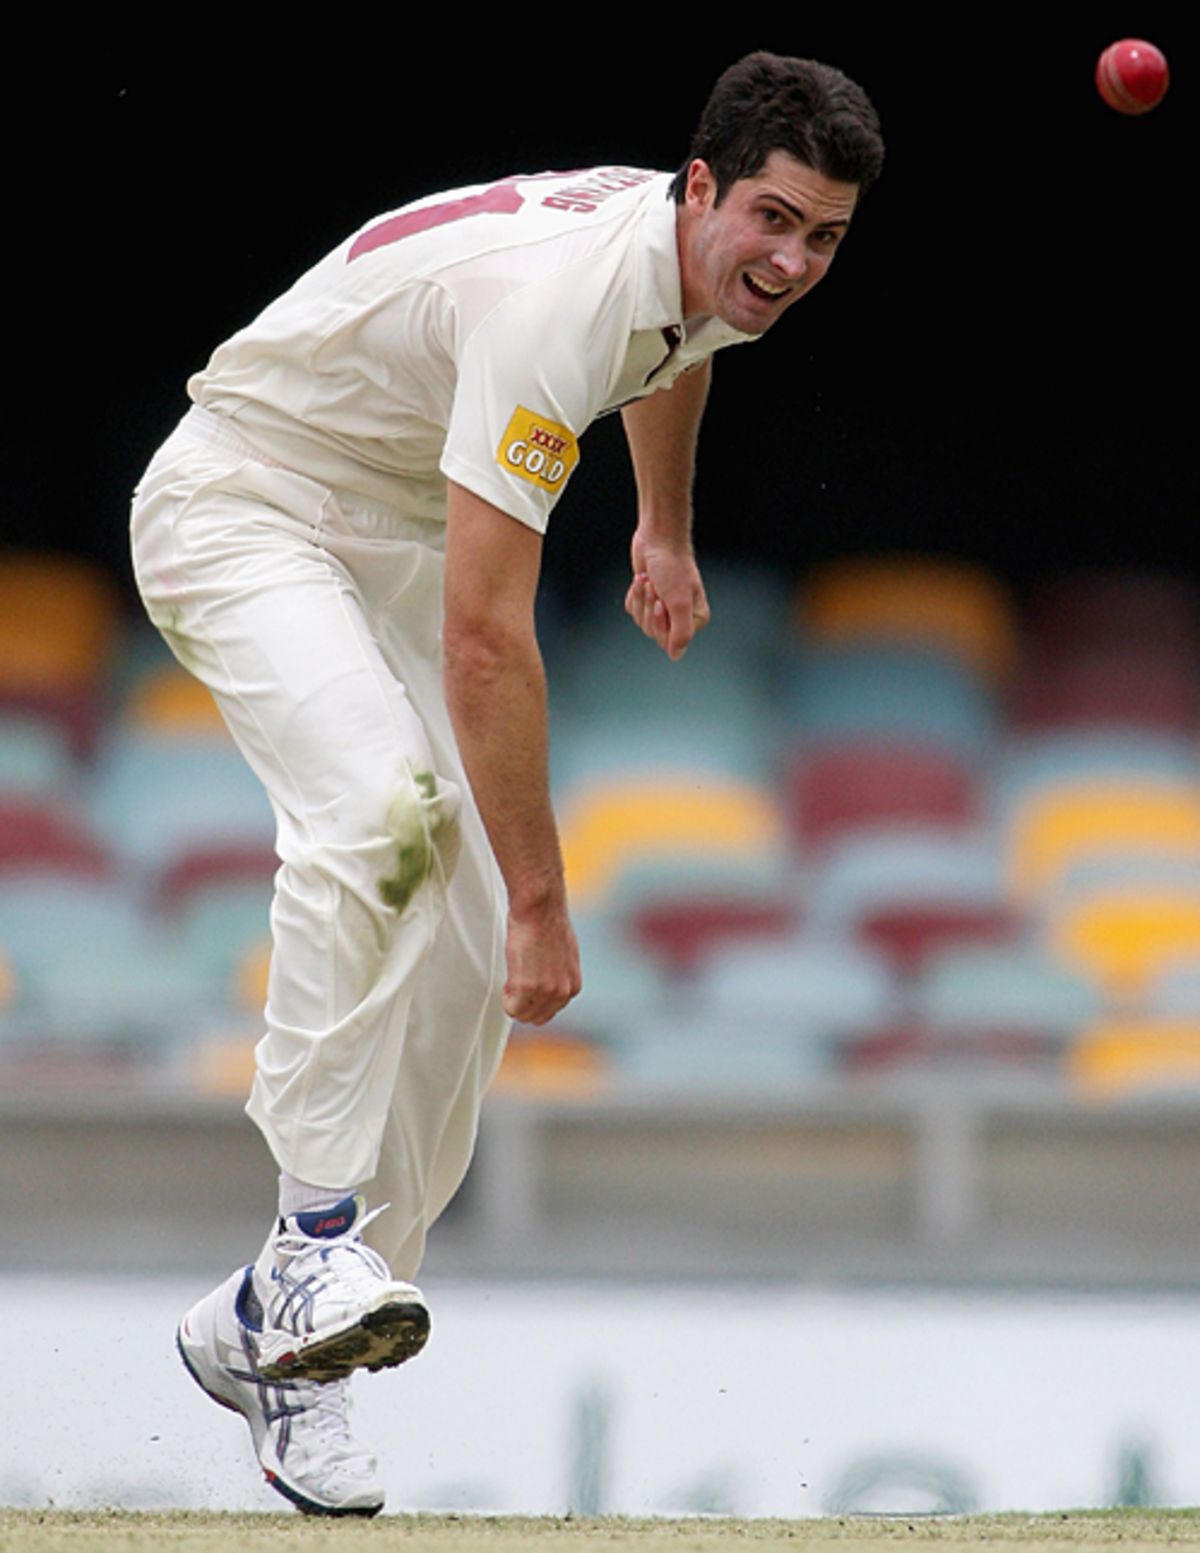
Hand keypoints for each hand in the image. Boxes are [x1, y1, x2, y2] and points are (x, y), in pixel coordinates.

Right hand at [502, 903, 581, 1024]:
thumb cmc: (548, 924)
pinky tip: (509, 978)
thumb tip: (549, 980)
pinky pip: (511, 1008)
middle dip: (524, 1005)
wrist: (540, 910)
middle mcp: (563, 992)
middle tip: (516, 984)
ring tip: (514, 977)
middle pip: (537, 1018)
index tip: (526, 988)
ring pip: (523, 1014)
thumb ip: (558, 975)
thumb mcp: (564, 956)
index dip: (534, 1001)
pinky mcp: (527, 987)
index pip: (551, 1012)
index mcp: (573, 986)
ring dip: (514, 1000)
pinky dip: (506, 997)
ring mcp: (545, 991)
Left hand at [624, 531, 710, 659]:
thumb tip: (676, 655)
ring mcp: (662, 607)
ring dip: (641, 599)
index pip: (670, 640)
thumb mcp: (679, 602)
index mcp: (694, 618)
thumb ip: (681, 633)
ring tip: (649, 581)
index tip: (662, 602)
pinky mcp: (647, 599)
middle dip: (648, 608)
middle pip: (653, 632)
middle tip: (656, 588)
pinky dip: (634, 595)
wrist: (658, 540)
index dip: (660, 623)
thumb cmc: (673, 565)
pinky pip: (634, 609)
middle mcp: (680, 615)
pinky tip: (642, 580)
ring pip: (642, 621)